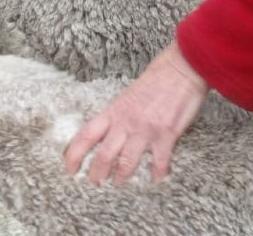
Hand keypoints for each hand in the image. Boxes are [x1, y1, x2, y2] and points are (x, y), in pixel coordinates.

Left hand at [63, 41, 207, 185]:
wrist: (182, 69)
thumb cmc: (157, 76)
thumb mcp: (129, 93)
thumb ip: (119, 113)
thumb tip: (111, 129)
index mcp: (114, 110)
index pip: (87, 135)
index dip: (74, 154)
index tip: (70, 168)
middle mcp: (126, 122)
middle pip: (104, 156)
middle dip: (96, 174)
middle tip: (95, 183)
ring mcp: (145, 130)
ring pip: (126, 163)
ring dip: (121, 177)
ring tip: (119, 183)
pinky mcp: (166, 135)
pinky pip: (158, 162)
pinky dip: (156, 174)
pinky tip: (155, 179)